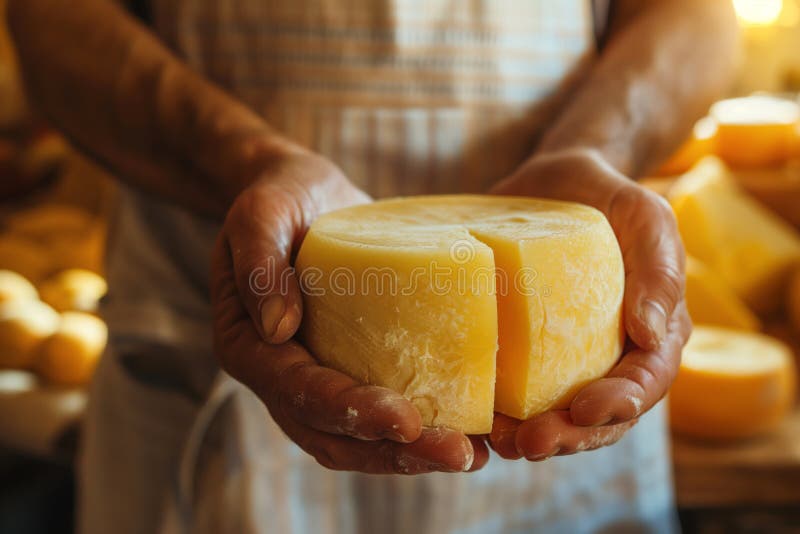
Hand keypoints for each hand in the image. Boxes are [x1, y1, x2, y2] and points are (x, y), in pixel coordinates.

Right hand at [211, 146, 486, 473]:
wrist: (304, 196)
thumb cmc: (280, 199)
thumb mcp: (261, 212)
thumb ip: (260, 263)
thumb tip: (277, 328)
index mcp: (250, 347)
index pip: (298, 393)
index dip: (350, 412)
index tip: (405, 420)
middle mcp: (281, 377)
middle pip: (333, 435)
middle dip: (394, 451)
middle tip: (457, 453)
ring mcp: (317, 379)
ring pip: (359, 441)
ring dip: (412, 454)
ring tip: (471, 455)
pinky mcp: (352, 369)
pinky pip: (381, 414)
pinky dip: (420, 430)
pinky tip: (471, 433)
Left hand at [486, 148, 691, 460]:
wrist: (556, 181)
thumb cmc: (609, 198)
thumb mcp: (644, 216)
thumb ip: (659, 269)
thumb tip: (654, 335)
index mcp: (651, 333)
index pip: (646, 382)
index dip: (619, 404)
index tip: (584, 409)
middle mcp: (609, 355)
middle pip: (599, 415)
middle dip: (569, 437)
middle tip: (530, 444)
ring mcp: (565, 357)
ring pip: (558, 415)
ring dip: (532, 436)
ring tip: (501, 442)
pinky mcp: (524, 348)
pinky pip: (515, 389)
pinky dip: (499, 410)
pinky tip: (476, 417)